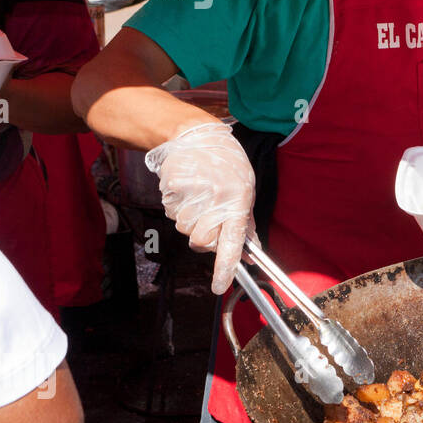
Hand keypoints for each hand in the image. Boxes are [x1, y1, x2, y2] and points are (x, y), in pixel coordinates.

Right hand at [144, 122, 254, 294]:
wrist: (196, 136)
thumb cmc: (227, 164)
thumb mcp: (245, 189)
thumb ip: (245, 223)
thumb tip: (251, 254)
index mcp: (237, 200)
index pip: (232, 241)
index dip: (225, 266)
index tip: (220, 286)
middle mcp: (215, 199)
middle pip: (201, 241)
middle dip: (204, 235)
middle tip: (209, 215)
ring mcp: (190, 195)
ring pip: (185, 229)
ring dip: (190, 220)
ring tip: (199, 196)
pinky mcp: (170, 190)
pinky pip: (171, 213)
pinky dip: (178, 207)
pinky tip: (187, 189)